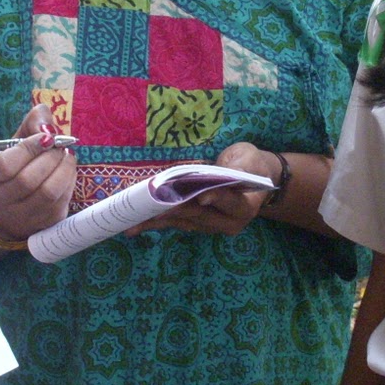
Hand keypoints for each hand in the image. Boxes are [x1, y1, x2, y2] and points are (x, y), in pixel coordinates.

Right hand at [0, 105, 76, 239]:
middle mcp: (1, 198)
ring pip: (47, 192)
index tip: (46, 138)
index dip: (29, 149)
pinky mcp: (44, 224)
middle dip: (51, 158)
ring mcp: (22, 215)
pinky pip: (61, 202)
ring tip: (66, 156)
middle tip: (60, 146)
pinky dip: (69, 182)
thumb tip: (45, 118)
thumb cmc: (16, 167)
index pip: (5, 165)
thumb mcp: (17, 142)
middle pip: (28, 180)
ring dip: (64, 169)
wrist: (11, 208)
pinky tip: (66, 172)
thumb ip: (30, 124)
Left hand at [134, 141, 279, 236]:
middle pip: (198, 214)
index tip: (202, 196)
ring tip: (132, 223)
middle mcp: (227, 222)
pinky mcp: (195, 223)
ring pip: (181, 221)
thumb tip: (227, 173)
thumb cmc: (251, 163)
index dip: (216, 199)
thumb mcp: (249, 159)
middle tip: (149, 207)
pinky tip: (134, 226)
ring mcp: (209, 226)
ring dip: (156, 220)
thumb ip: (240, 167)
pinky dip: (155, 221)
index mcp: (245, 207)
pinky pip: (174, 222)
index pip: (230, 203)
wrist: (252, 178)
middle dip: (172, 209)